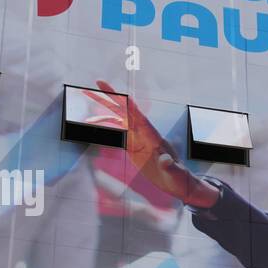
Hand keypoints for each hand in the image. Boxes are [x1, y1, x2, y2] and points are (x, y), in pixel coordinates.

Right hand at [92, 81, 221, 208]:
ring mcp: (139, 141)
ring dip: (104, 118)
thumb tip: (165, 160)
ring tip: (87, 118)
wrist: (180, 185)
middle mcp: (145, 135)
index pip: (138, 116)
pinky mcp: (135, 150)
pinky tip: (97, 128)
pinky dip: (108, 131)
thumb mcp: (175, 173)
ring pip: (120, 123)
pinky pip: (119, 136)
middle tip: (97, 83)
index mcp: (154, 137)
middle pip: (125, 113)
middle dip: (111, 99)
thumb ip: (170, 166)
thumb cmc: (180, 179)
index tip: (117, 92)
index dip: (126, 103)